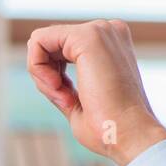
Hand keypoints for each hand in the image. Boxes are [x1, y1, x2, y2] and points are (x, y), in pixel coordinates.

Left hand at [26, 20, 165, 165]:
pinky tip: (56, 87)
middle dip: (44, 76)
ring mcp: (99, 30)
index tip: (68, 101)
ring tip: (63, 96)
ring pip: (41, 41)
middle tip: (64, 100)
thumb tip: (47, 79)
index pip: (60, 50)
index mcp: (108, 45)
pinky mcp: (87, 36)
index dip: (52, 79)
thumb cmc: (107, 129)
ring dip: (41, 75)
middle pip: (49, 44)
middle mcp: (106, 31)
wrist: (129, 135)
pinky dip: (36, 68)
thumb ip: (65, 86)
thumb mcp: (79, 104)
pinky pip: (38, 40)